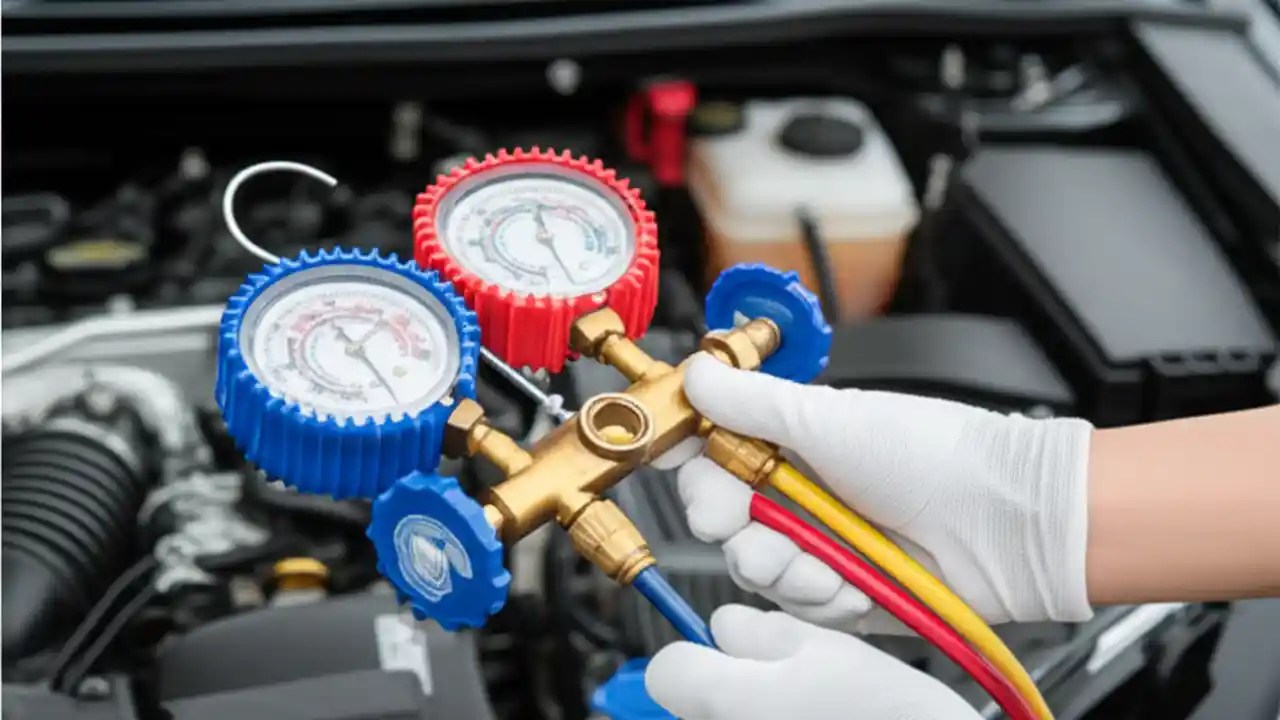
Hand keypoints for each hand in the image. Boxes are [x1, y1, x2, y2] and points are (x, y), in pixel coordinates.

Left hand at [646, 604, 982, 719]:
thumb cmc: (893, 717)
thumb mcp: (830, 648)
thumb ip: (762, 630)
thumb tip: (725, 626)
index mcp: (726, 700)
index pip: (666, 670)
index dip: (694, 653)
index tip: (724, 654)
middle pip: (689, 707)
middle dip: (723, 689)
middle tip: (782, 685)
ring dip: (748, 715)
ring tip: (810, 712)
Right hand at [676, 354, 1093, 630]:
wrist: (1004, 523)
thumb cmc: (933, 457)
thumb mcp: (831, 417)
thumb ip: (752, 401)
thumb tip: (696, 373)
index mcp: (792, 442)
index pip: (713, 456)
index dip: (695, 469)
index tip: (695, 474)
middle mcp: (800, 493)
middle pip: (722, 517)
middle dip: (730, 524)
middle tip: (746, 523)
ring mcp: (819, 545)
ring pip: (755, 568)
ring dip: (782, 568)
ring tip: (819, 562)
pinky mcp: (841, 594)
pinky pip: (798, 608)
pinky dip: (820, 599)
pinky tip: (852, 585)